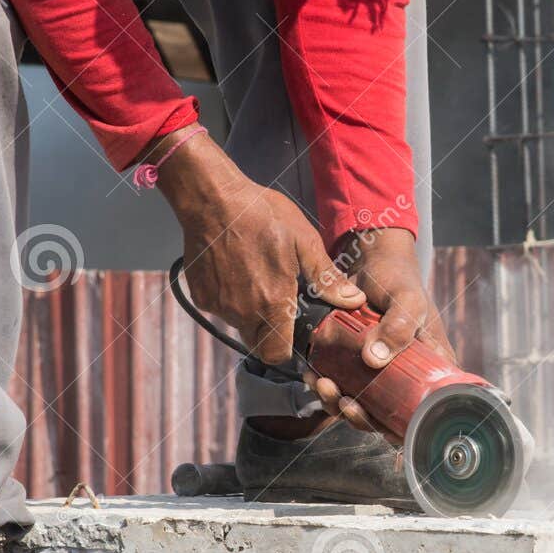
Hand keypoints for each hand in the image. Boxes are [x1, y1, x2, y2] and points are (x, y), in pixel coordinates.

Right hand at [153, 127, 363, 363]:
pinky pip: (221, 309)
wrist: (211, 198)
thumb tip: (353, 300)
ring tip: (258, 278)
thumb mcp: (303, 241)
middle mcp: (242, 312)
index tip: (294, 332)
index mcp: (272, 303)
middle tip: (279, 304)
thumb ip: (326, 278)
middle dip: (271, 333)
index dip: (288, 349)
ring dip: (251, 312)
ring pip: (239, 325)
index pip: (278, 354)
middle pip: (259, 344)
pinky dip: (230, 299)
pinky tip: (237, 271)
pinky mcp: (200, 296)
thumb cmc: (261, 215)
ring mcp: (218, 305)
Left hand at [303, 227, 456, 437]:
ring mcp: (378, 373)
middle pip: (388, 417)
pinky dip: (325, 386)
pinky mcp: (353, 365)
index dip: (404, 429)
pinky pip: (340, 386)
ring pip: (361, 405)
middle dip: (362, 417)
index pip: (424, 411)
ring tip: (323, 384)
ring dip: (338, 403)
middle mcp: (405, 376)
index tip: (380, 424)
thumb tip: (374, 360)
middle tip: (344, 401)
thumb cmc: (399, 280)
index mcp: (430, 368)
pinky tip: (312, 374)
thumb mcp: (407, 299)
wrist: (370, 261)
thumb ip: (398, 326)